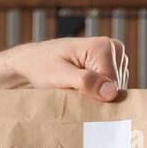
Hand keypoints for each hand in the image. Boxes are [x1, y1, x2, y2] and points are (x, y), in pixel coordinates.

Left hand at [0, 35, 129, 99]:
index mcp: (104, 47)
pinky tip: (81, 91)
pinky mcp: (110, 69)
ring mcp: (114, 60)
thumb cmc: (40, 66)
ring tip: (75, 92)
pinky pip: (111, 91)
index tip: (77, 100)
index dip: (97, 97)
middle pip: (116, 88)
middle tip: (74, 96)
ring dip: (97, 97)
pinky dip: (97, 96)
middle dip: (98, 97)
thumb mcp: (59, 75)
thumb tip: (111, 92)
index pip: (113, 84)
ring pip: (114, 91)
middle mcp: (114, 50)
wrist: (30, 63)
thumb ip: (85, 82)